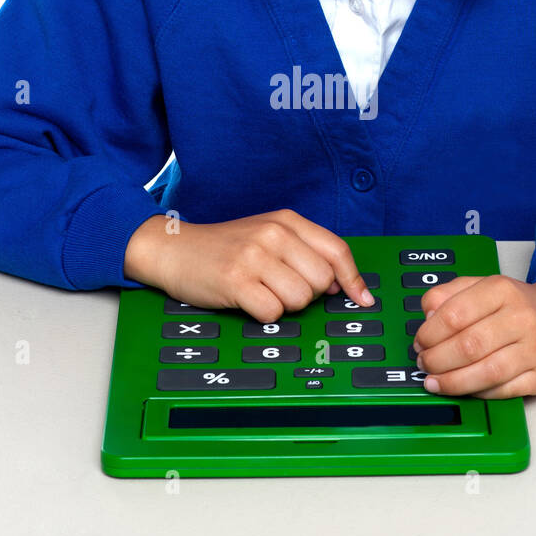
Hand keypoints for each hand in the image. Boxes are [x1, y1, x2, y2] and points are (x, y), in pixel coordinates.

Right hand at [124, 208, 374, 322]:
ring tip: (261, 292)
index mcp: (286, 221)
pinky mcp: (235, 281)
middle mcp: (273, 234)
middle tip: (280, 288)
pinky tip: (248, 301)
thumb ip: (305, 252)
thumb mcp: (267, 235)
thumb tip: (341, 285)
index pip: (337, 250)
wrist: (173, 249)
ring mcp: (254, 256)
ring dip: (284, 306)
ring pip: (300, 300)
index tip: (361, 299)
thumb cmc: (224, 248)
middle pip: (321, 281)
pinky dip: (264, 315)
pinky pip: (273, 313)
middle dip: (307, 294)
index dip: (353, 279)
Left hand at [412, 273, 535, 398]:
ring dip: (452, 382)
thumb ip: (447, 294)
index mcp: (502, 290)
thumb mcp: (479, 286)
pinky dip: (478, 393)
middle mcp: (523, 318)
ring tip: (435, 382)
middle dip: (437, 360)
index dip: (429, 334)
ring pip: (486, 373)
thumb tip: (427, 316)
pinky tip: (464, 388)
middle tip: (424, 363)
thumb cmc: (515, 304)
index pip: (454, 315)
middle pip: (468, 346)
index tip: (420, 342)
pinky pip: (503, 391)